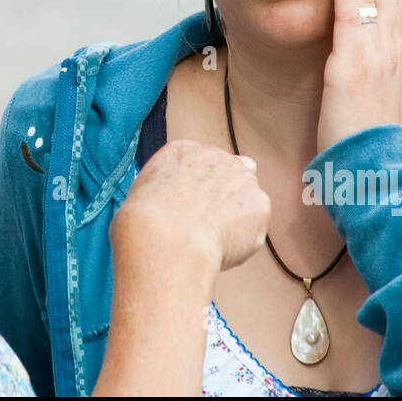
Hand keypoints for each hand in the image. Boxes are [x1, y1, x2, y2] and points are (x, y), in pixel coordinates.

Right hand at [111, 138, 270, 273]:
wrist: (164, 239)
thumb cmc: (143, 224)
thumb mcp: (141, 194)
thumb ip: (164, 190)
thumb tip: (168, 203)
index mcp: (183, 151)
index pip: (200, 166)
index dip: (197, 192)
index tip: (190, 211)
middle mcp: (217, 156)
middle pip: (228, 175)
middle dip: (221, 200)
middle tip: (204, 229)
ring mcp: (242, 178)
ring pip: (244, 201)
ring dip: (234, 220)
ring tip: (210, 243)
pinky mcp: (259, 203)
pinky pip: (254, 227)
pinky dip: (244, 241)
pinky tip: (221, 249)